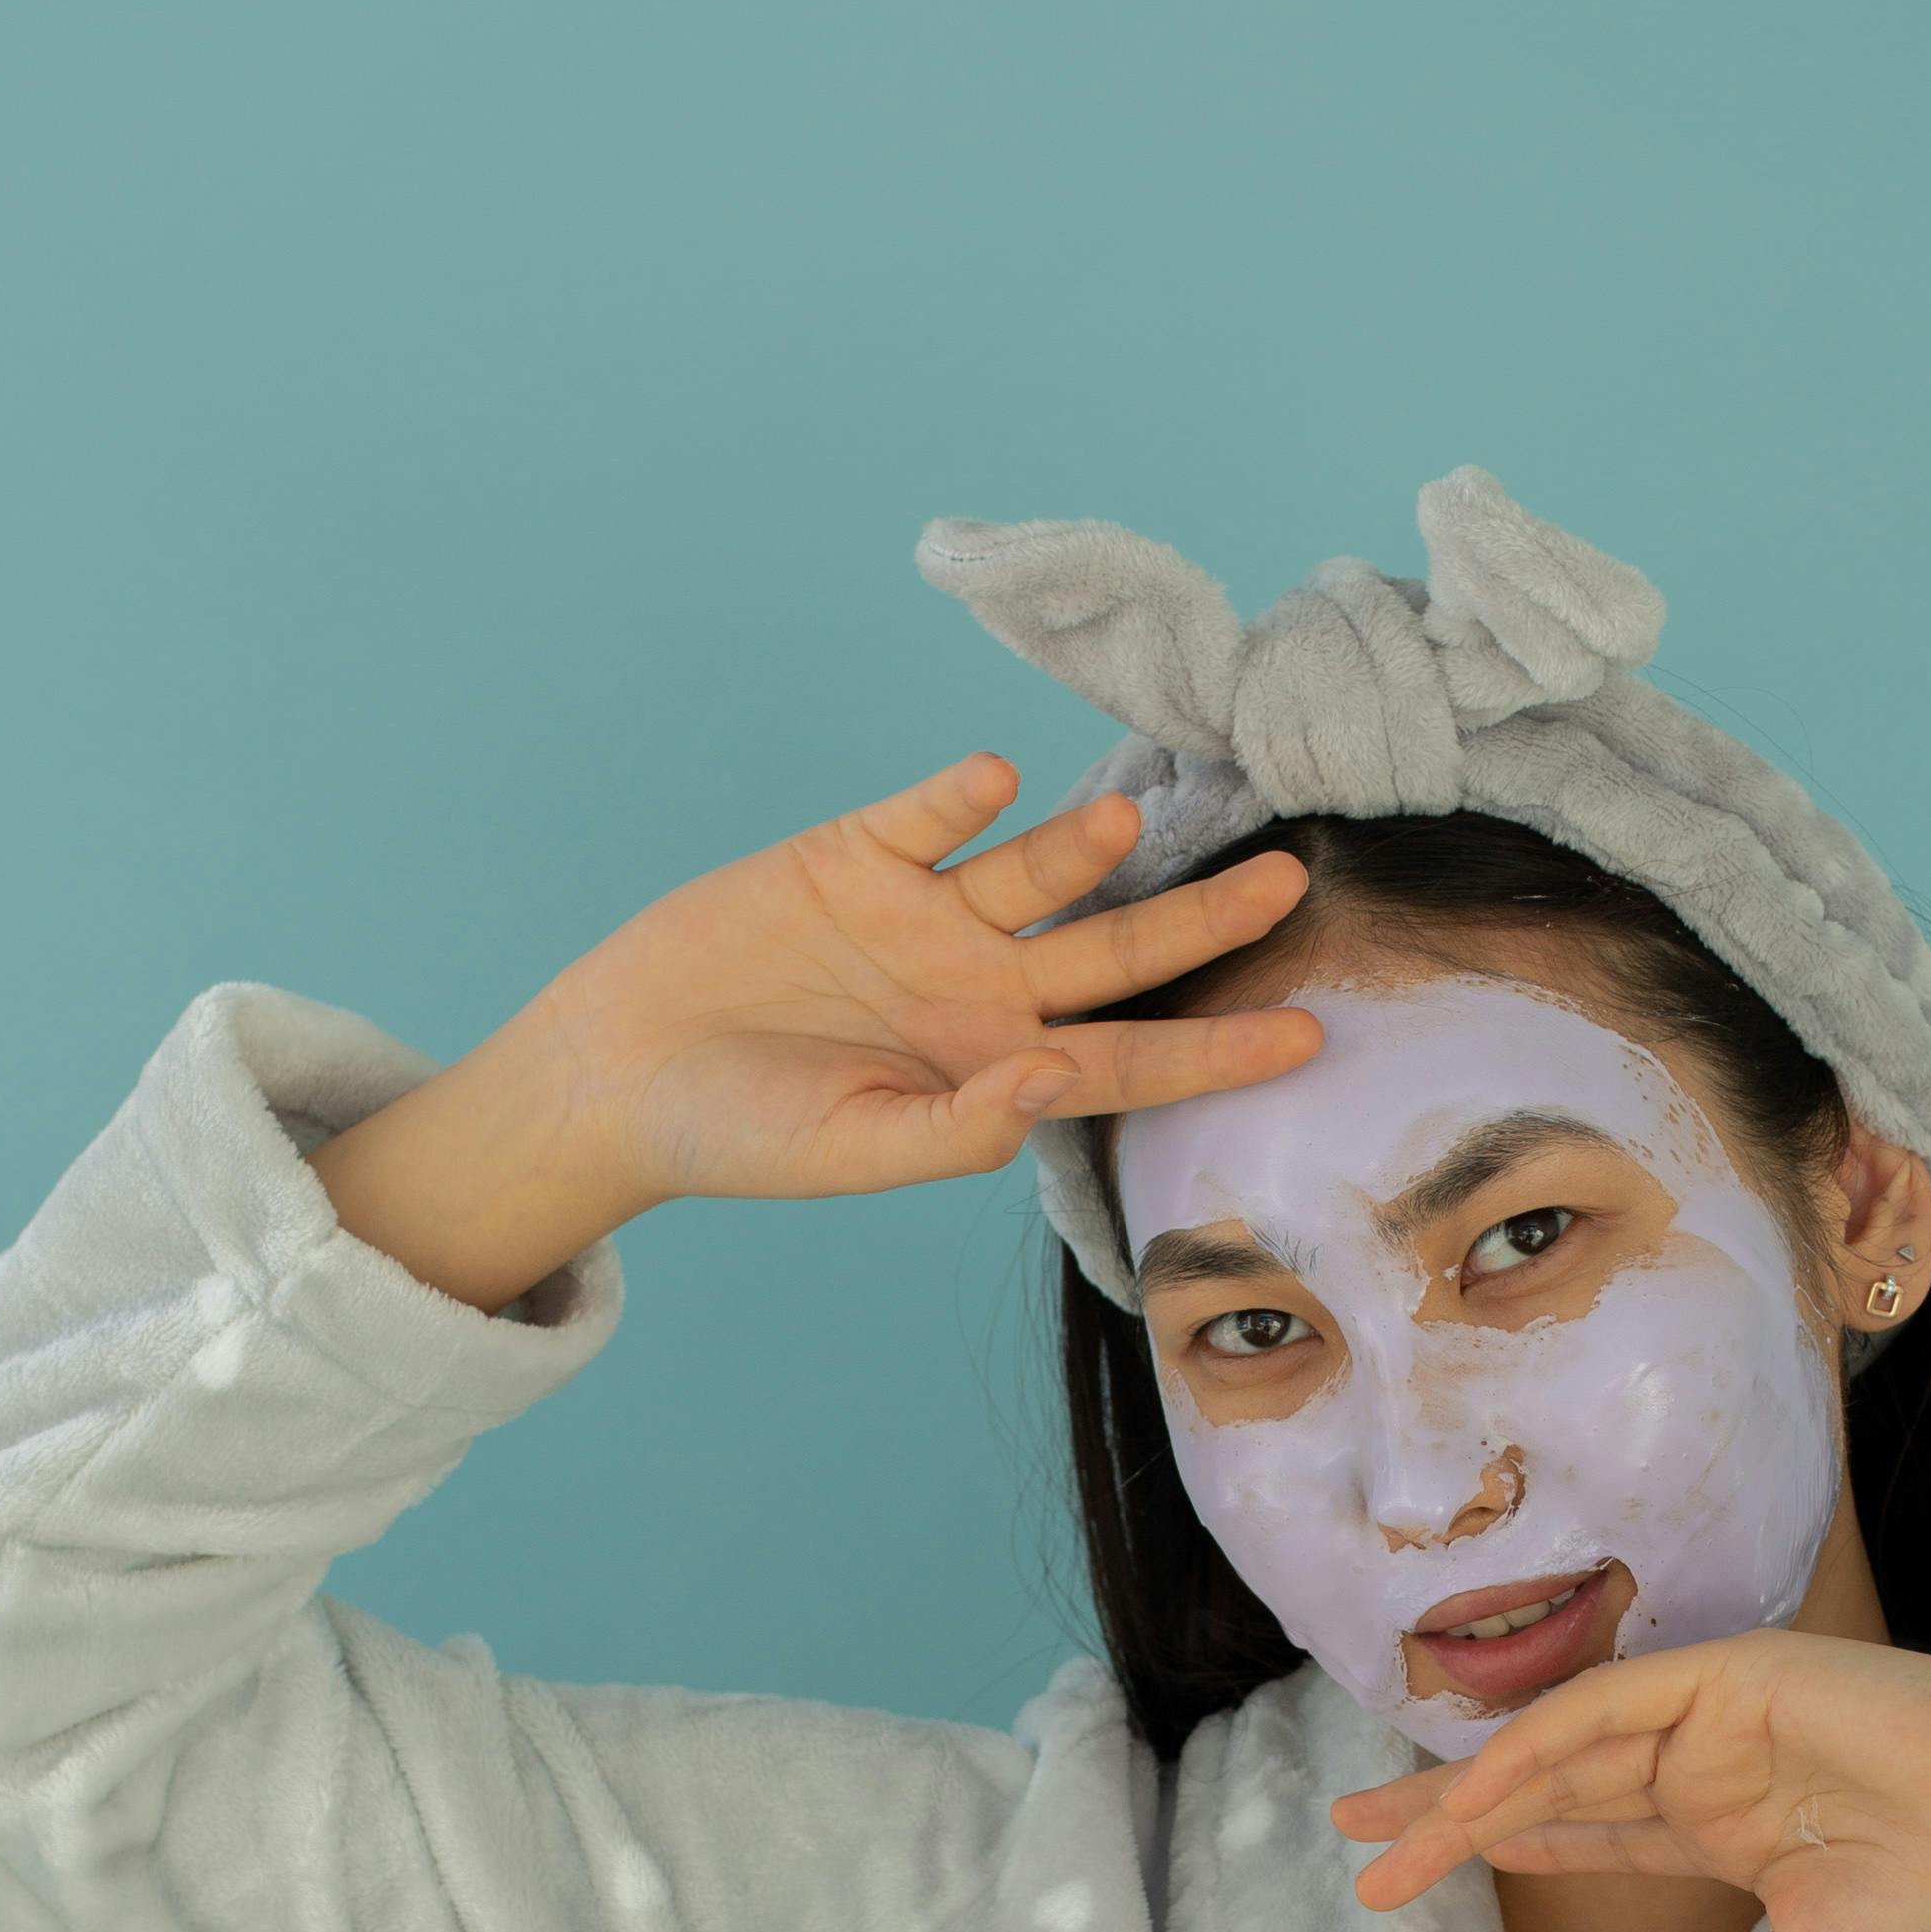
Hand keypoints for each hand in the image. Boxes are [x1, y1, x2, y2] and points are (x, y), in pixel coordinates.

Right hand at [316, 756, 1317, 1306]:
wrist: (620, 1075)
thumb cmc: (739, 1136)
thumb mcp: (856, 1152)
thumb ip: (964, 1125)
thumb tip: (1061, 1071)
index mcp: (995, 1067)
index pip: (1132, 1059)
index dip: (1219, 1049)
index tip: (1311, 1034)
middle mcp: (980, 985)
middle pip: (1118, 947)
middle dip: (1205, 920)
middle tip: (1292, 883)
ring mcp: (922, 915)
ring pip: (1035, 870)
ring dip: (1084, 842)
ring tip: (1131, 817)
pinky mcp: (852, 854)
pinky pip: (924, 816)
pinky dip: (957, 796)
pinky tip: (994, 779)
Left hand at [1330, 1641, 1930, 1931]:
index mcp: (1720, 1823)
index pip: (1579, 1831)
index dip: (1492, 1850)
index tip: (1401, 1882)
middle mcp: (1702, 1760)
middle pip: (1544, 1780)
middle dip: (1443, 1811)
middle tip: (1347, 1836)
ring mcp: (1713, 1713)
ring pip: (1558, 1743)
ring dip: (1467, 1790)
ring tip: (1380, 1835)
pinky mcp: (1730, 1675)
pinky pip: (1607, 1709)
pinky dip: (1537, 1750)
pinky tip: (1475, 1799)